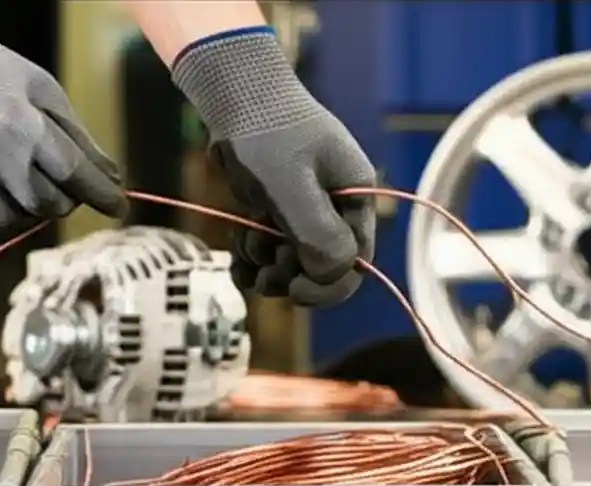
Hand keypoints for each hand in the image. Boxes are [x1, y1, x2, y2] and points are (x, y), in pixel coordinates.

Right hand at [0, 0, 125, 238]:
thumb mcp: (43, 91)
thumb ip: (78, 139)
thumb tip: (112, 182)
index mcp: (21, 126)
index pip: (75, 175)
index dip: (101, 194)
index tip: (116, 206)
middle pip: (46, 205)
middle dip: (59, 197)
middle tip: (52, 180)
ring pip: (9, 221)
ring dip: (20, 207)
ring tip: (10, 175)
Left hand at [215, 111, 375, 305]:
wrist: (235, 91)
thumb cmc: (265, 131)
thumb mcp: (291, 185)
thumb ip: (317, 233)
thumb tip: (332, 275)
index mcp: (356, 198)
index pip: (355, 262)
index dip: (328, 285)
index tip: (294, 290)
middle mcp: (337, 206)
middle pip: (322, 267)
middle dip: (290, 275)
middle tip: (261, 269)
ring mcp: (307, 207)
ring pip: (292, 261)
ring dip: (266, 264)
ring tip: (244, 243)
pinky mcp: (279, 207)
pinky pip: (272, 248)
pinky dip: (253, 256)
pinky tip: (236, 251)